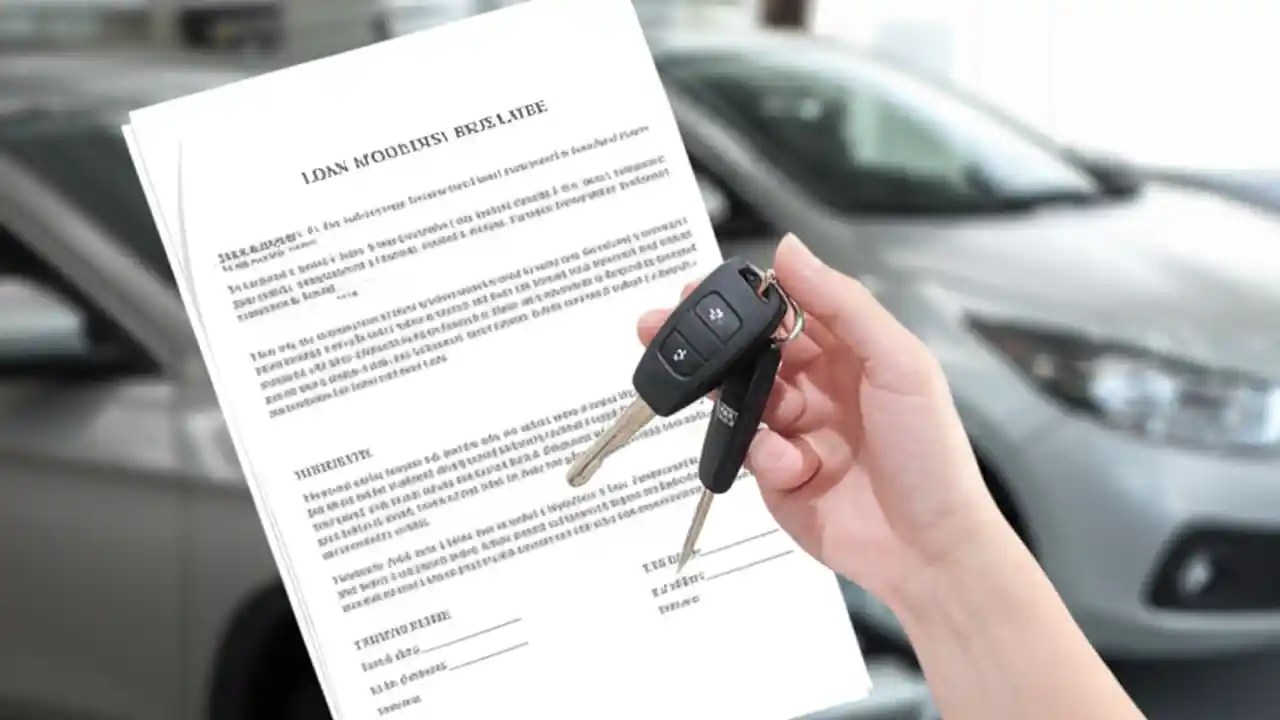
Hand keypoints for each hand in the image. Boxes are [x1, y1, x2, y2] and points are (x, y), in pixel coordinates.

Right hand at [637, 234, 1014, 608]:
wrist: (929, 549)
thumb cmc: (930, 453)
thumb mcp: (898, 363)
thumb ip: (841, 303)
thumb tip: (788, 249)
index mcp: (848, 352)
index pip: (782, 310)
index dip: (743, 298)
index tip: (700, 288)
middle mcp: (816, 388)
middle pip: (746, 353)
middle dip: (707, 344)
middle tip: (659, 328)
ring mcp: (793, 433)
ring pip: (738, 401)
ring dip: (740, 404)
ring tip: (776, 424)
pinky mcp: (776, 478)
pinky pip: (745, 452)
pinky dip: (765, 456)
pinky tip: (799, 469)